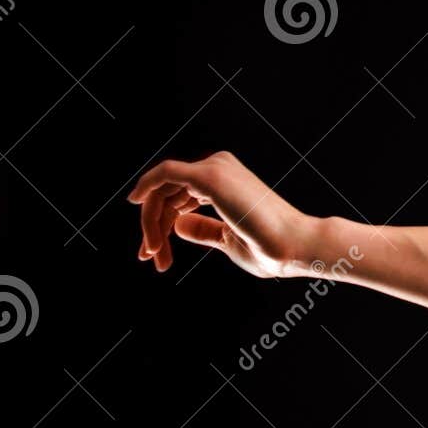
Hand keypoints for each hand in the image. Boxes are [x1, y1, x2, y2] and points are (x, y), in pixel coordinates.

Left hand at [126, 150, 315, 277]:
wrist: (294, 247)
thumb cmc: (270, 249)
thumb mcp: (226, 240)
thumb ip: (202, 229)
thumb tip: (176, 225)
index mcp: (226, 183)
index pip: (179, 198)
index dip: (160, 226)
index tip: (153, 256)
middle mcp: (220, 168)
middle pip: (167, 194)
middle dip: (153, 226)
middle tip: (150, 258)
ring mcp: (215, 169)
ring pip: (162, 189)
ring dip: (150, 222)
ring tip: (153, 254)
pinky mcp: (209, 175)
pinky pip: (164, 174)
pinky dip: (145, 186)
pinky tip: (134, 202)